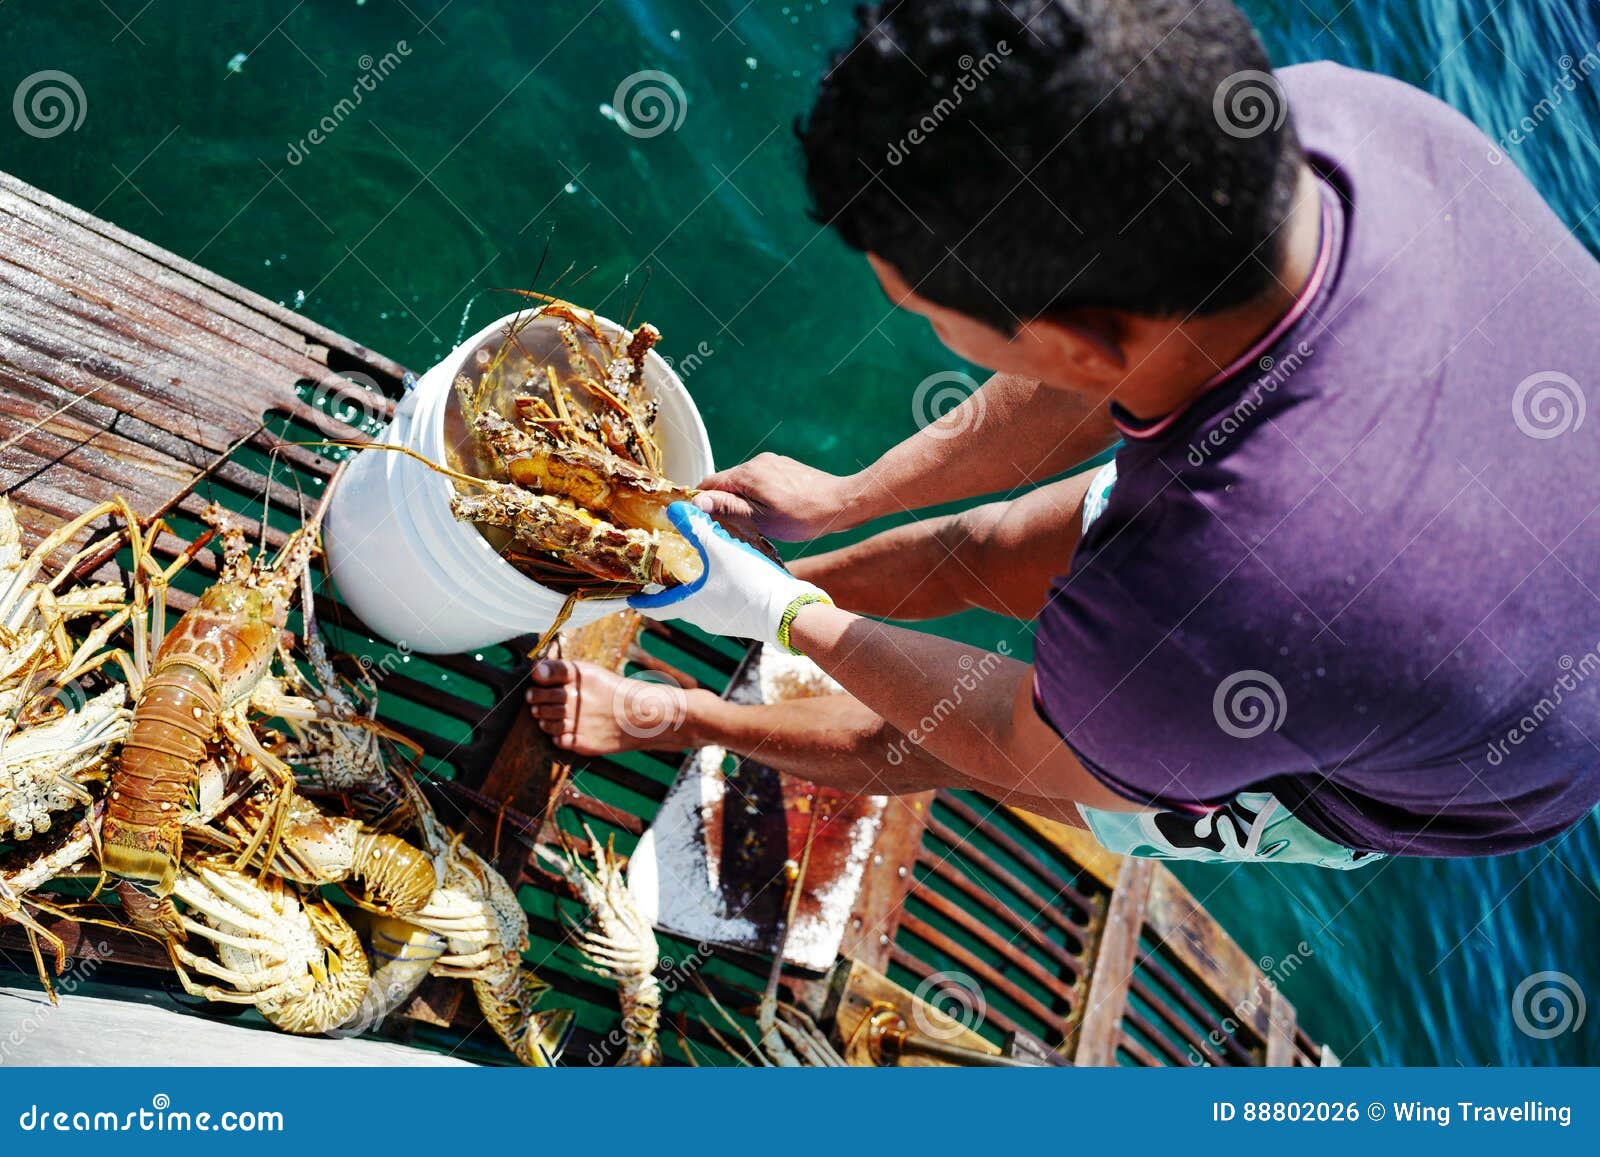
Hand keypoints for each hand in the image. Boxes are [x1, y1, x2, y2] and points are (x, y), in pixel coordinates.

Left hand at [628, 502, 829, 650]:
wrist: (788, 611)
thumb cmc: (750, 583)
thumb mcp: (720, 548)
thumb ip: (696, 527)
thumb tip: (674, 509)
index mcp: (689, 604)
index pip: (655, 606)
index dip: (641, 601)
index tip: (630, 598)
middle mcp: (702, 617)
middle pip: (677, 602)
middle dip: (669, 588)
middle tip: (663, 572)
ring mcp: (722, 621)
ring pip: (699, 603)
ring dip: (693, 587)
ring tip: (694, 568)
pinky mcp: (741, 619)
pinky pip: (719, 603)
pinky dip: (713, 589)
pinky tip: (725, 574)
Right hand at [694, 453, 863, 541]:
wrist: (841, 503)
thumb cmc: (803, 516)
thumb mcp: (760, 519)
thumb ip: (728, 508)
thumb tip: (696, 501)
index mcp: (747, 474)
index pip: (709, 484)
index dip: (701, 502)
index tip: (702, 520)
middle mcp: (757, 462)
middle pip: (726, 482)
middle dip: (723, 502)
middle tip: (731, 527)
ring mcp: (772, 462)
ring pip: (743, 482)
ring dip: (742, 499)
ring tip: (756, 521)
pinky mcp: (784, 466)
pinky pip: (760, 479)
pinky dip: (758, 494)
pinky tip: (772, 510)